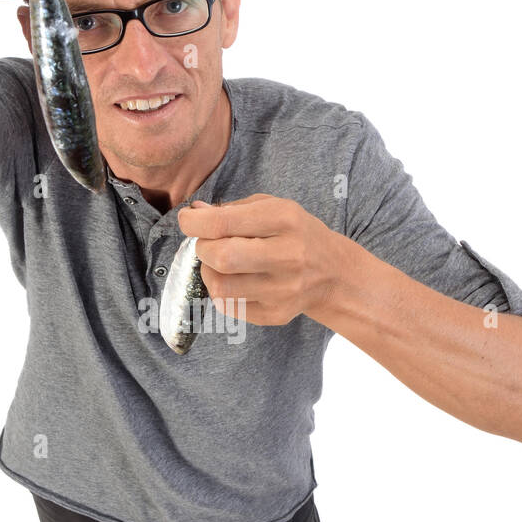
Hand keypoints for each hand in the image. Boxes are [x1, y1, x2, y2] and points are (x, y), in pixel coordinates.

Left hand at [177, 193, 339, 326]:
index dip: (193, 222)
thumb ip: (232, 209)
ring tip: (220, 264)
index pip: (223, 223)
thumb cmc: (296, 234)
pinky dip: (223, 292)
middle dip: (202, 248)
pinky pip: (229, 307)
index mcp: (284, 219)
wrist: (333, 274)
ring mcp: (283, 290)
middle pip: (221, 257)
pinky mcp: (276, 314)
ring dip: (209, 272)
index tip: (188, 220)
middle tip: (208, 244)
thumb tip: (194, 211)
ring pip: (220, 287)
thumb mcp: (273, 207)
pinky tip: (236, 280)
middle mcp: (288, 255)